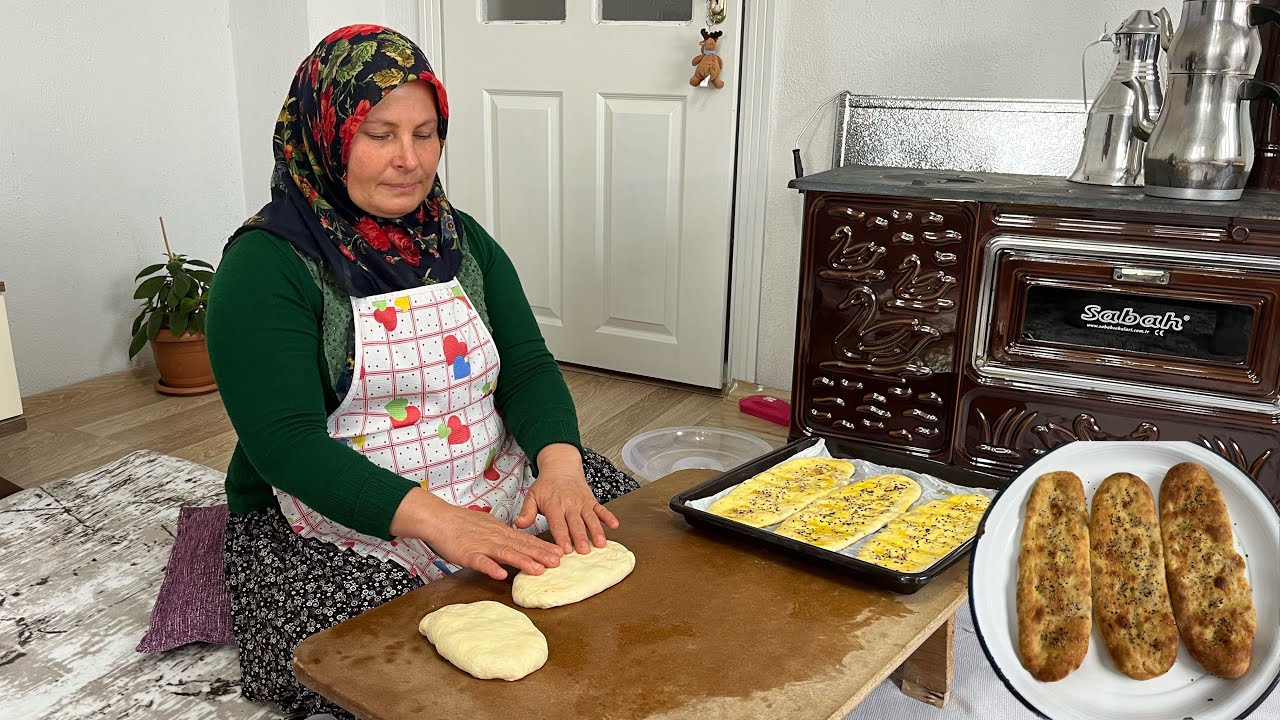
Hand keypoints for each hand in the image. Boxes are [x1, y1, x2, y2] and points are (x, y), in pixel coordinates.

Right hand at [392, 487, 562, 580]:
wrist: (438, 518)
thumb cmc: (461, 524)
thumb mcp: (487, 527)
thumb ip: (502, 537)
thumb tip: (518, 546)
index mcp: (500, 531)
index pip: (526, 539)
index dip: (543, 547)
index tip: (559, 553)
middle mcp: (495, 537)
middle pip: (521, 546)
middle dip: (540, 555)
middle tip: (558, 562)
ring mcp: (481, 545)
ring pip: (505, 553)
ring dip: (523, 561)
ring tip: (539, 570)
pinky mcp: (467, 553)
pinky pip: (480, 561)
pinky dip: (491, 567)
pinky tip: (501, 575)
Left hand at [515, 444, 619, 554]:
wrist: (561, 466)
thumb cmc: (546, 485)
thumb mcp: (532, 495)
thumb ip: (526, 511)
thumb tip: (519, 525)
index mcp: (554, 505)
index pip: (558, 523)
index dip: (562, 536)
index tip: (565, 549)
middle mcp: (569, 504)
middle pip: (576, 523)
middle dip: (580, 537)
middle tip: (584, 550)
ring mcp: (582, 502)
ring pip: (590, 518)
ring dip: (596, 530)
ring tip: (600, 543)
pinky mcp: (591, 500)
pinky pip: (601, 509)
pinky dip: (608, 517)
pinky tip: (615, 525)